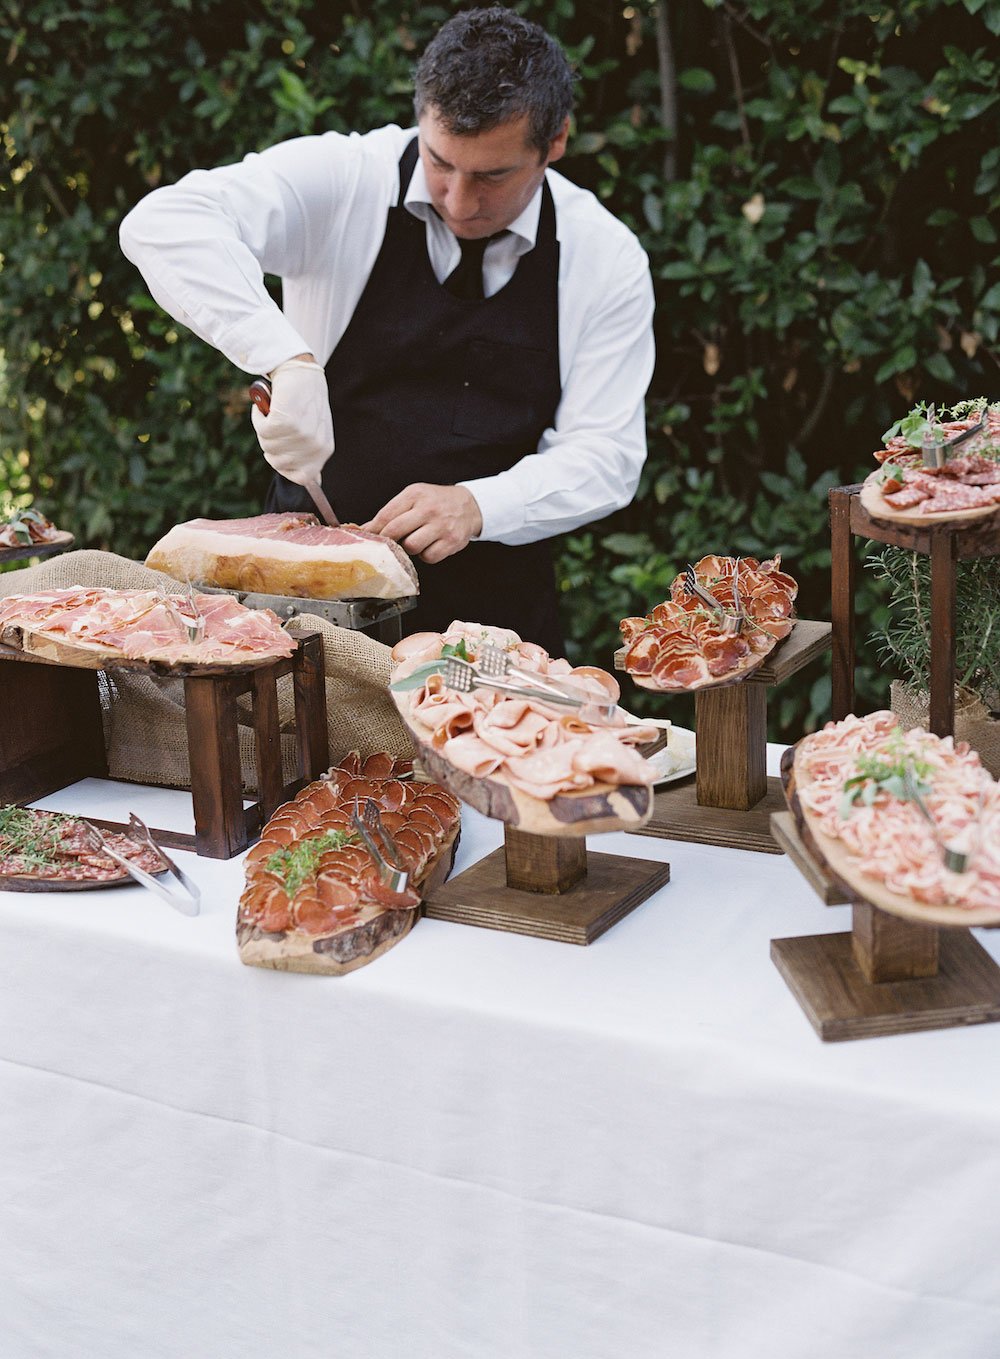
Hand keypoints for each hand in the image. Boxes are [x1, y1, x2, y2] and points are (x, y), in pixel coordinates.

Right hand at [251, 355, 333, 485]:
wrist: (301, 372)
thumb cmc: (306, 401)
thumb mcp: (315, 431)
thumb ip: (312, 455)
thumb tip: (312, 482)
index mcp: (325, 450)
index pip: (303, 478)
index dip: (285, 467)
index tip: (279, 452)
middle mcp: (314, 446)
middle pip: (279, 463)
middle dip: (270, 445)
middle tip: (275, 425)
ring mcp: (300, 436)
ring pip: (267, 446)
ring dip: (264, 428)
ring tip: (274, 412)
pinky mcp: (284, 423)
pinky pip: (261, 430)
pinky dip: (258, 416)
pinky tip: (268, 406)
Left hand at [362, 484, 482, 563]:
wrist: (468, 506)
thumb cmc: (435, 502)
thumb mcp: (413, 498)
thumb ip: (390, 512)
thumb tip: (364, 529)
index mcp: (415, 494)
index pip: (386, 515)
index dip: (373, 530)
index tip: (366, 537)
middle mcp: (429, 509)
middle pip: (395, 531)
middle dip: (387, 540)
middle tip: (388, 542)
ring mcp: (442, 526)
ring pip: (411, 546)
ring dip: (409, 548)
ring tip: (416, 540)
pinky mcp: (452, 541)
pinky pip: (428, 557)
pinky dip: (425, 555)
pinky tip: (429, 545)